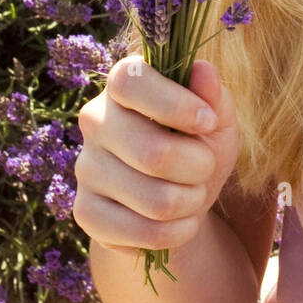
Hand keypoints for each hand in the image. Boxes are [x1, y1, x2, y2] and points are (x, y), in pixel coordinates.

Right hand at [72, 57, 239, 254]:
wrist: (177, 199)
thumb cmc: (198, 144)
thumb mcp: (217, 118)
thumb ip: (213, 95)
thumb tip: (203, 70)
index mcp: (122, 84)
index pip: (130, 81)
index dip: (173, 103)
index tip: (208, 121)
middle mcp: (95, 120)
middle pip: (152, 152)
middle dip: (198, 166)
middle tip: (206, 166)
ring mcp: (85, 167)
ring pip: (155, 199)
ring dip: (191, 201)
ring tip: (194, 193)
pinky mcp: (85, 211)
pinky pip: (144, 233)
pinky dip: (178, 232)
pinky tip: (180, 221)